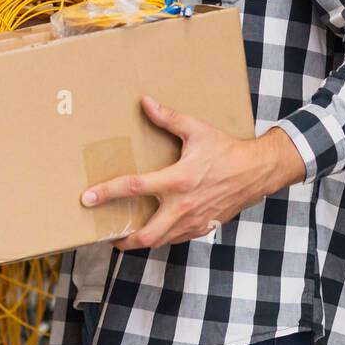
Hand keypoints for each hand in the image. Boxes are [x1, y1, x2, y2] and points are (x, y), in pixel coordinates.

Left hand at [81, 94, 305, 250]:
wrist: (257, 171)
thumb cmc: (227, 150)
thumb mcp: (197, 130)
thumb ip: (168, 118)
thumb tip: (145, 102)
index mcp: (177, 180)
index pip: (134, 188)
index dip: (107, 193)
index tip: (87, 198)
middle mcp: (183, 206)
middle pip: (144, 235)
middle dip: (122, 239)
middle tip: (108, 234)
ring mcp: (194, 221)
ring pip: (160, 242)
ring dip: (140, 240)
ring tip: (127, 234)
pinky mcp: (204, 228)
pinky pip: (176, 239)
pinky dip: (163, 237)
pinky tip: (157, 228)